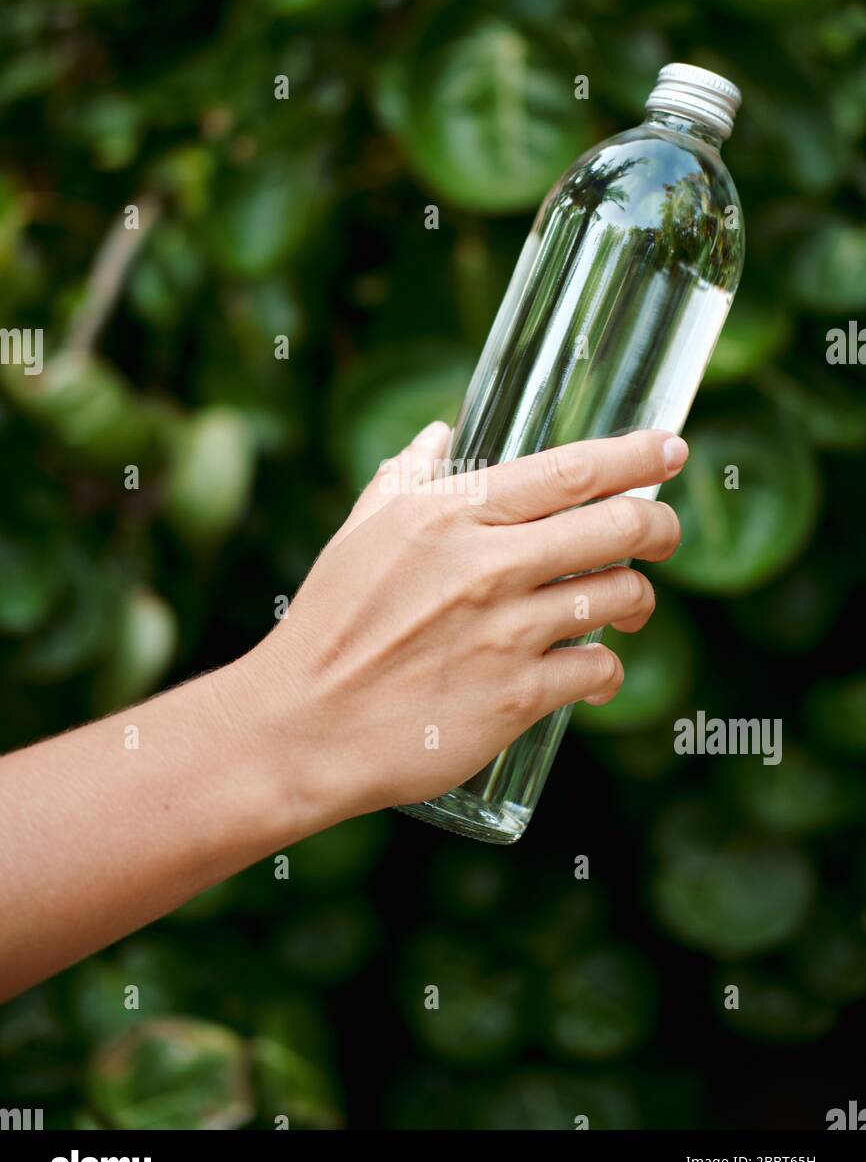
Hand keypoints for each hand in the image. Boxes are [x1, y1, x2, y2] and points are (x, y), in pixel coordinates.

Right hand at [246, 425, 685, 818]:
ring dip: (637, 599)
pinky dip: (608, 670)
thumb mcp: (359, 534)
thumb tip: (440, 433)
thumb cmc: (327, 626)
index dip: (635, 456)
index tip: (670, 448)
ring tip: (626, 607)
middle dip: (659, 526)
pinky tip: (594, 672)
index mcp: (451, 517)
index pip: (569, 470)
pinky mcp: (517, 698)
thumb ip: (405, 478)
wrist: (300, 728)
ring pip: (620, 596)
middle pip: (618, 528)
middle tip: (661, 534)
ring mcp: (507, 634)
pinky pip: (598, 669)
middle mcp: (488, 567)